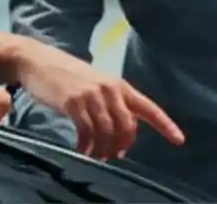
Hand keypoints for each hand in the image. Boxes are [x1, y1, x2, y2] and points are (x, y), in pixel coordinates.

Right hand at [14, 38, 184, 160]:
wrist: (38, 61)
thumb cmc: (67, 75)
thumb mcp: (96, 84)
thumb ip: (112, 102)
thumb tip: (123, 130)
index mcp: (119, 85)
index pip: (148, 107)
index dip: (165, 124)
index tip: (179, 140)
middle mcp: (110, 89)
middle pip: (128, 127)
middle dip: (122, 146)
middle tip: (112, 156)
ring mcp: (91, 95)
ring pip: (107, 132)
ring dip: (102, 149)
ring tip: (95, 156)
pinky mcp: (73, 102)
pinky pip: (87, 132)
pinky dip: (86, 146)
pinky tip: (82, 150)